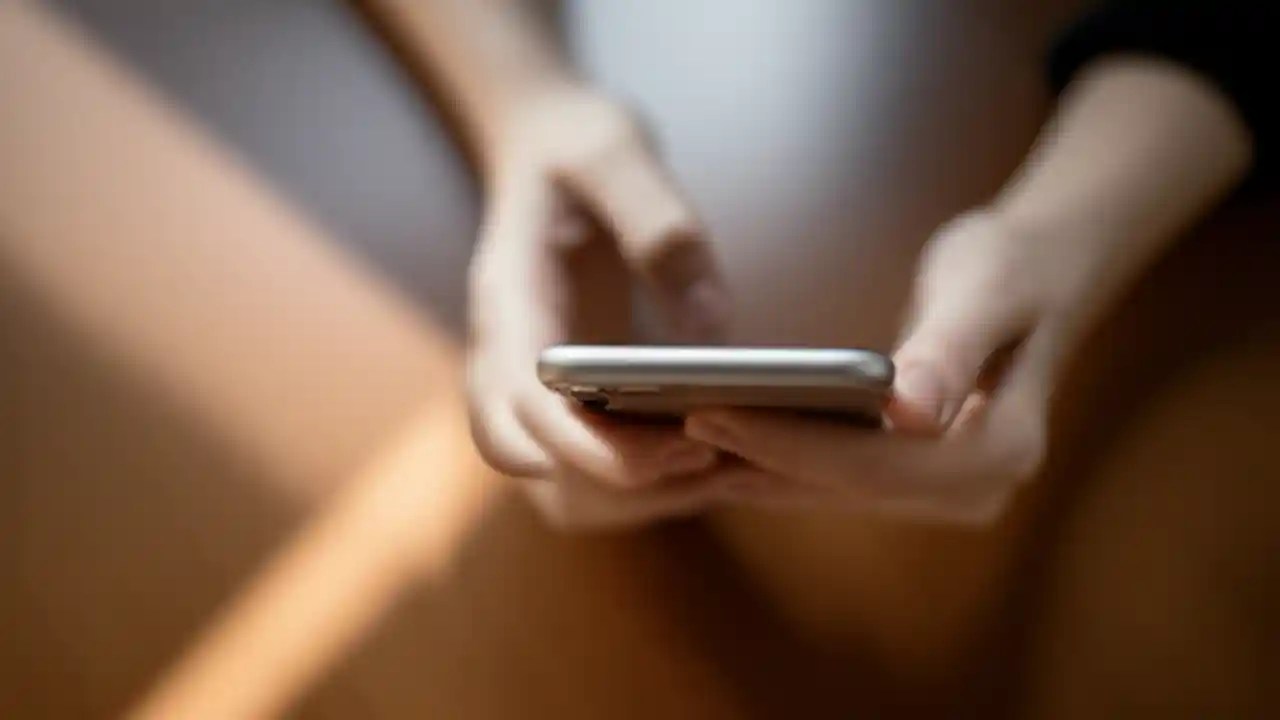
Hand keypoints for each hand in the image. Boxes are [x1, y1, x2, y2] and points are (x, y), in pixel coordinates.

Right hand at [466, 90, 732, 528]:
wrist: (540, 146)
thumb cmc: (573, 145)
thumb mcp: (614, 152)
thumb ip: (661, 226)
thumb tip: (714, 330)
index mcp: (507, 302)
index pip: (519, 405)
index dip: (583, 447)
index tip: (667, 451)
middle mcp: (503, 358)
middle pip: (531, 462)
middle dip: (614, 480)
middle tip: (710, 457)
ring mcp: (526, 382)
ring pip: (554, 483)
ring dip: (626, 494)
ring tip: (718, 464)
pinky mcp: (562, 394)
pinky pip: (583, 467)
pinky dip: (637, 481)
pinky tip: (705, 453)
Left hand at [686, 210, 1088, 524]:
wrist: (1034, 278)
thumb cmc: (1011, 268)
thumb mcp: (986, 288)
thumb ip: (951, 349)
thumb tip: (910, 416)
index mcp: (998, 450)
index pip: (871, 464)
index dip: (786, 442)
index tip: (706, 414)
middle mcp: (973, 490)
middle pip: (841, 487)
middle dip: (752, 458)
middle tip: (659, 428)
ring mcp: (943, 493)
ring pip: (827, 491)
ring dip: (751, 467)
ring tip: (664, 441)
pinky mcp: (912, 483)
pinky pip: (829, 481)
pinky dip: (771, 461)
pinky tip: (711, 441)